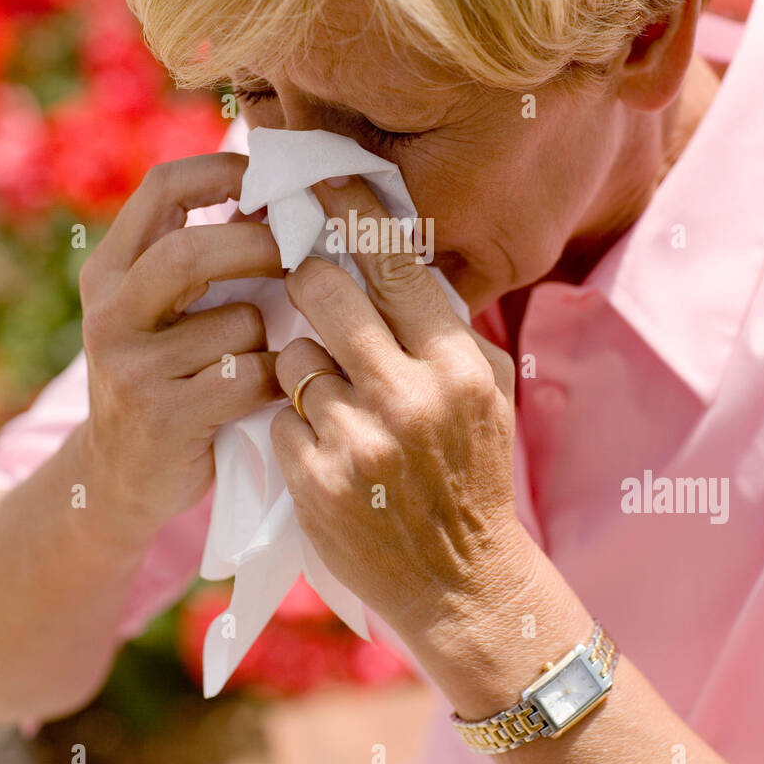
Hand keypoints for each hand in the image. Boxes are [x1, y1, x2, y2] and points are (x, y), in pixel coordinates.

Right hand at [79, 154, 285, 529]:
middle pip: (194, 250)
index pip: (163, 187)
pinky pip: (251, 376)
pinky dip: (276, 379)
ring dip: (272, 335)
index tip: (275, 182)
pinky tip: (267, 392)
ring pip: (239, 321)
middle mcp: (110, 312)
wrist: (120, 476)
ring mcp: (132, 367)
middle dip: (263, 248)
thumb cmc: (168, 375)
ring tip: (264, 355)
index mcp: (111, 270)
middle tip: (302, 258)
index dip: (228, 172)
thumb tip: (286, 197)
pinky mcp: (165, 416)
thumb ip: (203, 257)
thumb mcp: (162, 310)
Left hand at [269, 174, 523, 640]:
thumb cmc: (474, 474)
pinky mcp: (315, 480)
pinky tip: (324, 448)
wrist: (462, 584)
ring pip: (292, 357)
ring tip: (332, 397)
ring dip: (300, 367)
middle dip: (302, 277)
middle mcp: (410, 396)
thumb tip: (394, 251)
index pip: (393, 264)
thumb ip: (446, 326)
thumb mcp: (486, 393)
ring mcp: (358, 440)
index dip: (351, 213)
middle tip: (298, 276)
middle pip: (321, 292)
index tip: (321, 179)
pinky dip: (293, 425)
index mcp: (457, 365)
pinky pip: (277, 416)